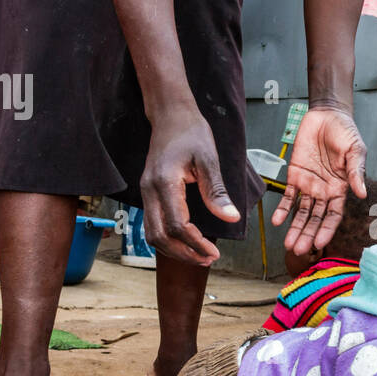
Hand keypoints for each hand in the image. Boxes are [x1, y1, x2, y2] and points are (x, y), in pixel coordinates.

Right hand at [140, 108, 239, 265]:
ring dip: (174, 250)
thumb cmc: (191, 132)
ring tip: (199, 256)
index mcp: (164, 182)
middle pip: (159, 236)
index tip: (214, 253)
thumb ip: (217, 191)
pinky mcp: (148, 193)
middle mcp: (149, 190)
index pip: (176, 224)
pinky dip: (167, 239)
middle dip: (184, 253)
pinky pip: (152, 225)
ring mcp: (145, 193)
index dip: (195, 243)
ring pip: (152, 234)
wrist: (170, 116)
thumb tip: (231, 218)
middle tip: (208, 260)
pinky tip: (186, 243)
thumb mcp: (209, 158)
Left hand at [272, 104, 367, 254]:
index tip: (319, 244)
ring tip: (288, 244)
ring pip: (301, 212)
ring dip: (295, 228)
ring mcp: (308, 185)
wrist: (327, 115)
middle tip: (299, 251)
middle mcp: (324, 191)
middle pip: (315, 219)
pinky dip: (282, 209)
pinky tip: (276, 222)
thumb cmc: (345, 132)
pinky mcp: (294, 175)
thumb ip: (356, 172)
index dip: (326, 230)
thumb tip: (362, 193)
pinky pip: (287, 196)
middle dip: (307, 235)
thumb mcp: (356, 150)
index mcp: (340, 189)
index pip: (333, 216)